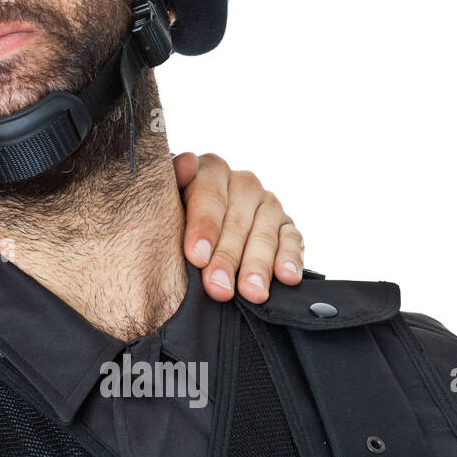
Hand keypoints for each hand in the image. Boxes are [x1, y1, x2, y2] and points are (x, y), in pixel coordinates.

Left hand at [172, 152, 304, 303]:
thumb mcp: (164, 199)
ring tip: (251, 293)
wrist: (188, 234)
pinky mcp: (286, 226)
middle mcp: (242, 183)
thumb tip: (186, 163)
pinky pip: (293, 240)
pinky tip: (285, 278)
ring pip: (265, 233)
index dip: (204, 227)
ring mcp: (267, 204)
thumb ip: (172, 180)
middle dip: (227, 257)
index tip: (197, 257)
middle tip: (218, 289)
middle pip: (237, 220)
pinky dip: (290, 259)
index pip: (209, 196)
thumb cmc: (170, 218)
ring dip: (257, 265)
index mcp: (209, 171)